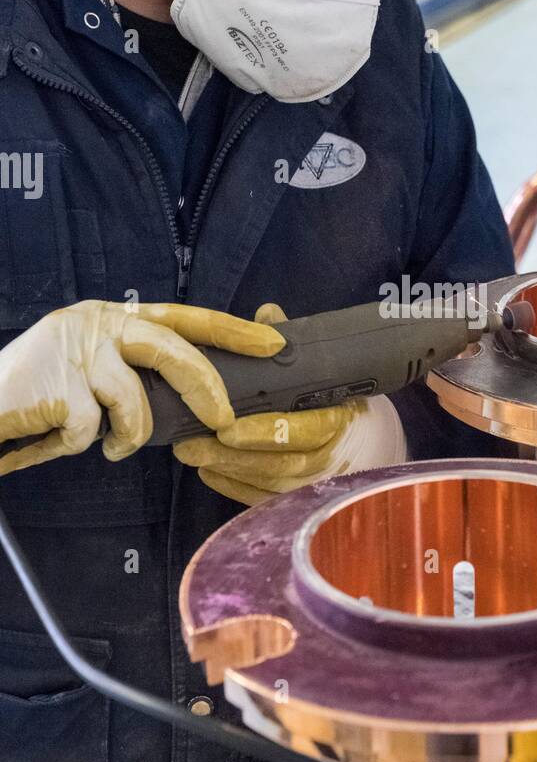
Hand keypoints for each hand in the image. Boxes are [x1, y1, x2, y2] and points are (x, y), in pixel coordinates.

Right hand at [0, 300, 283, 474]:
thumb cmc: (39, 398)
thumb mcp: (95, 373)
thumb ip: (138, 372)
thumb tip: (200, 394)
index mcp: (112, 317)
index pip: (183, 317)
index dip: (230, 330)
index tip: (271, 343)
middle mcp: (96, 321)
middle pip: (171, 349)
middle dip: (205, 389)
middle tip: (224, 420)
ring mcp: (75, 349)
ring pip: (134, 401)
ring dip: (125, 435)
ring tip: (108, 444)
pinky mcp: (58, 384)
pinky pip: (94, 430)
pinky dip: (78, 444)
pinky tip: (54, 435)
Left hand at [173, 301, 356, 504]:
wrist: (364, 440)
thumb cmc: (336, 400)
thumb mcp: (325, 371)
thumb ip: (295, 346)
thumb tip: (267, 314)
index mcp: (339, 419)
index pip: (306, 430)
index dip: (267, 432)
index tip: (228, 427)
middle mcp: (329, 457)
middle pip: (282, 463)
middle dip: (233, 455)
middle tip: (191, 443)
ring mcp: (313, 483)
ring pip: (268, 484)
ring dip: (227, 469)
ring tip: (190, 453)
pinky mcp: (297, 499)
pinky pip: (264, 498)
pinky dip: (233, 486)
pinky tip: (208, 471)